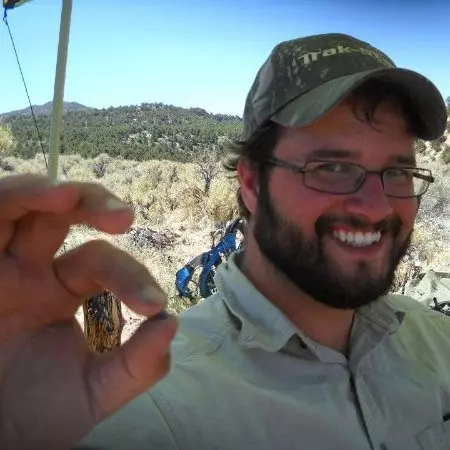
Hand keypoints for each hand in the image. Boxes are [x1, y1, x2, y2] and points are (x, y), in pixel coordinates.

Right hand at [0, 174, 177, 449]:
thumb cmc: (34, 414)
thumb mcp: (94, 392)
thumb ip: (136, 364)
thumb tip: (172, 323)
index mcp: (64, 288)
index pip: (102, 262)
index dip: (131, 278)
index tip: (153, 305)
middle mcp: (30, 268)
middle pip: (61, 214)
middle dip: (92, 203)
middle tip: (124, 216)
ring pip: (13, 208)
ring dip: (36, 193)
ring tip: (64, 195)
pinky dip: (0, 206)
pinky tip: (20, 203)